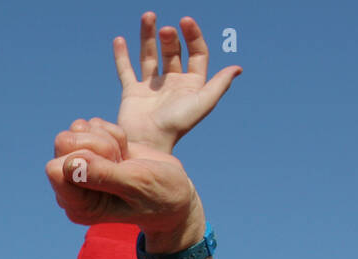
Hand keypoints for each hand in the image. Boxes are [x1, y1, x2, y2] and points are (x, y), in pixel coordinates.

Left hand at [46, 117, 202, 245]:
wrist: (172, 190)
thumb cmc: (159, 194)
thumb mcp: (137, 185)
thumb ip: (103, 175)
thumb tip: (68, 164)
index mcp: (77, 206)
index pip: (55, 168)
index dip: (84, 157)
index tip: (111, 166)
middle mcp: (72, 188)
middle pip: (63, 143)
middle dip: (97, 144)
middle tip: (120, 161)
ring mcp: (79, 169)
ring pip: (76, 131)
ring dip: (106, 138)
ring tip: (123, 159)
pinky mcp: (90, 151)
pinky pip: (91, 125)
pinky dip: (112, 132)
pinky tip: (125, 152)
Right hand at [115, 13, 240, 153]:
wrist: (149, 143)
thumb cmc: (177, 125)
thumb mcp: (203, 103)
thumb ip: (219, 84)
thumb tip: (238, 68)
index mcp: (191, 84)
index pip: (196, 53)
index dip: (193, 36)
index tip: (185, 22)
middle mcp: (171, 82)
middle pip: (172, 51)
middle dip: (170, 37)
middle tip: (165, 30)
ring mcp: (150, 86)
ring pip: (149, 55)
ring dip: (148, 36)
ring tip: (148, 16)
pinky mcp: (131, 92)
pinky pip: (126, 70)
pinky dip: (122, 55)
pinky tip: (120, 40)